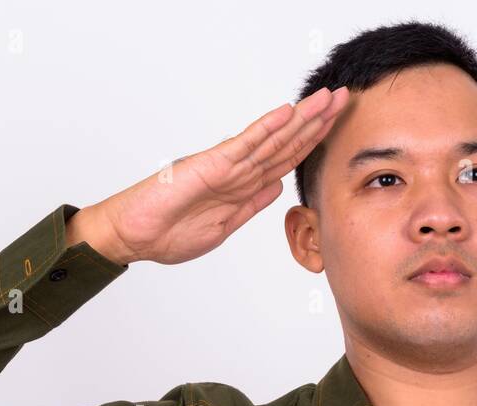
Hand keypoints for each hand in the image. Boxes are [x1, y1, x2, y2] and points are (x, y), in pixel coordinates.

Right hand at [69, 86, 348, 265]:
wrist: (132, 235)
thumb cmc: (167, 232)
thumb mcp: (223, 226)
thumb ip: (250, 206)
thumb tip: (277, 188)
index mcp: (241, 186)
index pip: (284, 159)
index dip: (312, 142)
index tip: (336, 125)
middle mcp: (236, 171)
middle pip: (284, 143)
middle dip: (315, 122)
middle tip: (343, 98)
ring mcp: (224, 166)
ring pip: (270, 139)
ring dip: (299, 119)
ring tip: (325, 99)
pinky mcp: (208, 166)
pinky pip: (242, 145)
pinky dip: (264, 129)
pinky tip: (284, 114)